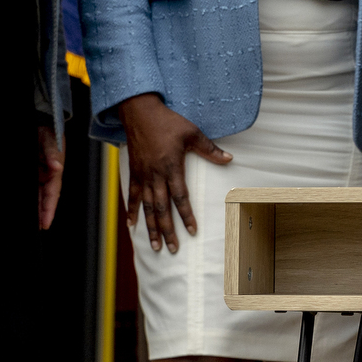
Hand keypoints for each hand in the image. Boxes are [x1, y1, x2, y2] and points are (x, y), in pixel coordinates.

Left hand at [36, 125, 64, 230]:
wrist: (37, 120)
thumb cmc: (46, 129)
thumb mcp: (50, 138)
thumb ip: (53, 152)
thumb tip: (57, 167)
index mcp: (54, 169)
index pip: (52, 192)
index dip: (49, 208)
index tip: (46, 222)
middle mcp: (46, 174)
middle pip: (43, 197)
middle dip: (41, 212)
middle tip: (38, 226)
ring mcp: (36, 174)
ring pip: (35, 194)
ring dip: (33, 207)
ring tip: (29, 221)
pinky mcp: (28, 172)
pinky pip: (29, 187)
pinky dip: (27, 197)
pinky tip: (20, 203)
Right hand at [115, 92, 231, 252]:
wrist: (140, 112)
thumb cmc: (168, 121)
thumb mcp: (192, 133)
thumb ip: (210, 149)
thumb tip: (229, 159)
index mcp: (172, 167)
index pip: (181, 197)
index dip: (186, 215)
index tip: (192, 231)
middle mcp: (156, 175)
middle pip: (162, 209)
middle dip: (168, 230)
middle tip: (172, 249)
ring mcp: (143, 175)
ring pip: (147, 207)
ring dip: (151, 227)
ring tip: (155, 245)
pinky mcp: (133, 172)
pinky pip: (132, 195)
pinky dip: (131, 211)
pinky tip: (131, 225)